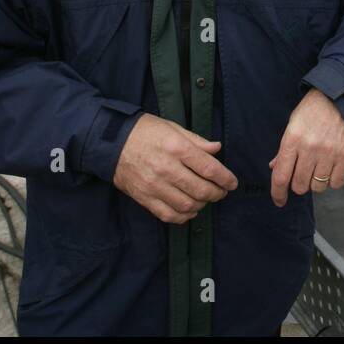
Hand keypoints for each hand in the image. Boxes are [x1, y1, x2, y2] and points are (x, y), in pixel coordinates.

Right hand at [113, 114, 237, 223]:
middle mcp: (166, 168)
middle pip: (201, 189)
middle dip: (217, 193)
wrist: (111, 143)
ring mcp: (154, 185)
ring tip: (205, 198)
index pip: (209, 168)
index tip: (232, 183)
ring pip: (187, 204)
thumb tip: (217, 149)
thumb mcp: (172, 128)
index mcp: (176, 147)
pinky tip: (190, 209)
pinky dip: (184, 215)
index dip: (225, 178)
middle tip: (221, 191)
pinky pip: (169, 215)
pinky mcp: (144, 198)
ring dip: (202, 204)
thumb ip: (196, 141)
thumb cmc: (145, 131)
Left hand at [269, 88, 343, 205]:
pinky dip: (332, 181)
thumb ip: (284, 150)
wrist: (337, 99)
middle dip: (298, 185)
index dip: (278, 193)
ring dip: (316, 183)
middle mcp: (310, 148)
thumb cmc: (311, 112)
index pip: (281, 176)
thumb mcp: (292, 126)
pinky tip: (330, 169)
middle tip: (302, 175)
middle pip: (300, 185)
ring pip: (318, 186)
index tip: (279, 200)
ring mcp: (329, 152)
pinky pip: (336, 183)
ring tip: (317, 169)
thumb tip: (276, 169)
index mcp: (292, 140)